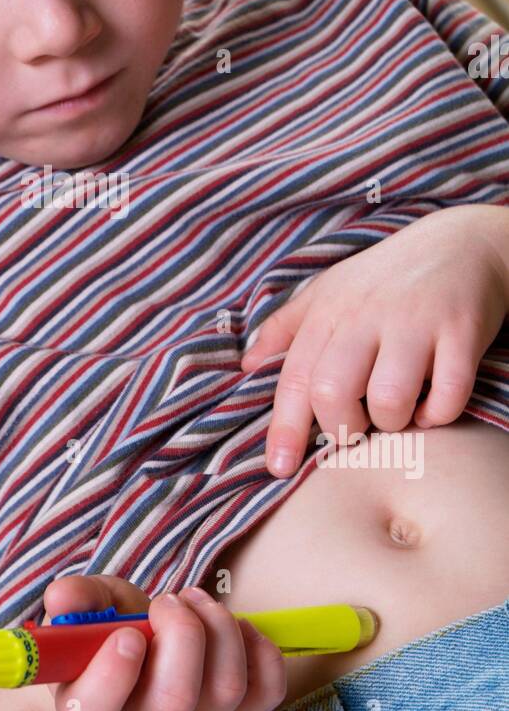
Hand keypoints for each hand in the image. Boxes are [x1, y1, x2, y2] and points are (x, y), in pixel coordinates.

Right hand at [39, 573, 285, 710]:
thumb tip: (62, 596)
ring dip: (218, 627)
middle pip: (177, 698)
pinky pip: (267, 691)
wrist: (139, 662)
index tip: (127, 632)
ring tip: (194, 599)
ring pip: (227, 688)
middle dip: (182, 633)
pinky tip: (233, 626)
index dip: (114, 673)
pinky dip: (260, 649)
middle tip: (168, 600)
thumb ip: (74, 600)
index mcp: (89, 709)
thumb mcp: (84, 611)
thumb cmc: (104, 635)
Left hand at [240, 204, 508, 476]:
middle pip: (333, 392)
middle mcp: (367, 316)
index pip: (295, 378)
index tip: (278, 468)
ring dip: (393, 422)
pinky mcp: (461, 331)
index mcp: (329, 310)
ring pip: (388, 399)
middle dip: (342, 427)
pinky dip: (438, 414)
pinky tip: (434, 406)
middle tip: (358, 427)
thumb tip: (247, 365)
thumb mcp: (329, 289)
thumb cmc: (386, 277)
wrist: (463, 242)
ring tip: (399, 412)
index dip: (284, 430)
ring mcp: (415, 323)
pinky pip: (447, 394)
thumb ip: (286, 327)